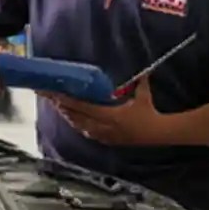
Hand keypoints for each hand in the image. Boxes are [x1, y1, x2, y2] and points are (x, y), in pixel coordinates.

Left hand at [45, 76, 166, 145]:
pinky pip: (88, 133)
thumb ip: (140, 81)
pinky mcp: (107, 140)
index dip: (69, 102)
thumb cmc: (149, 113)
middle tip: (52, 98)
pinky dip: (79, 125)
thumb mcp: (143, 95)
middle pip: (78, 118)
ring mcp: (104, 135)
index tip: (57, 95)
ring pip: (80, 127)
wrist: (156, 133)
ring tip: (59, 107)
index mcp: (111, 116)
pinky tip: (73, 120)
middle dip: (64, 108)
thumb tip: (141, 68)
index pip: (85, 108)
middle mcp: (105, 127)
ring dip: (69, 117)